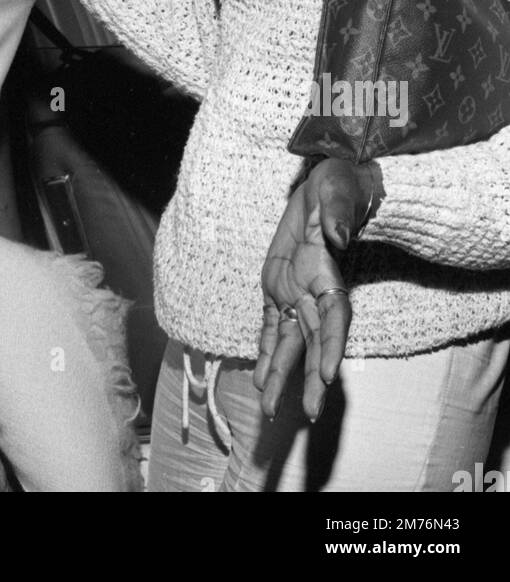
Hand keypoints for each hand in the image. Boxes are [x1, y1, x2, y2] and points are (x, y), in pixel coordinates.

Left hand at [254, 159, 380, 421]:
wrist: (324, 185)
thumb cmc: (337, 186)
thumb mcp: (337, 191)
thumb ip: (337, 215)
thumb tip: (337, 234)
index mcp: (331, 274)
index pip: (335, 317)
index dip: (332, 345)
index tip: (329, 375)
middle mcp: (317, 293)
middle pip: (316, 342)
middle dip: (312, 378)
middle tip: (309, 412)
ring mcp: (297, 295)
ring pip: (291, 343)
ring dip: (282, 374)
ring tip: (270, 409)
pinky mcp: (278, 290)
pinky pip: (272, 327)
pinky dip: (266, 352)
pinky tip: (260, 380)